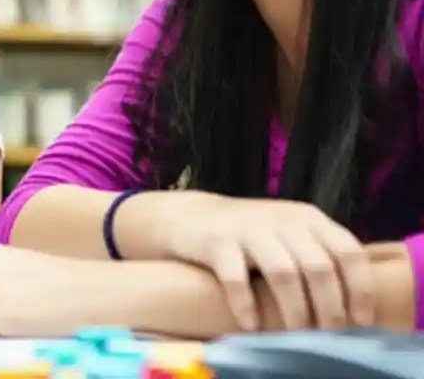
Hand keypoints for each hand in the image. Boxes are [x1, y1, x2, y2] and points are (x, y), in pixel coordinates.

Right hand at [157, 192, 372, 330]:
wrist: (190, 217)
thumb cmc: (250, 235)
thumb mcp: (290, 234)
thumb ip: (318, 255)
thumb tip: (351, 306)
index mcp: (309, 219)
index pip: (348, 252)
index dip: (360, 289)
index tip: (361, 322)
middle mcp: (282, 220)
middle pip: (318, 266)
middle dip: (328, 307)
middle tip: (327, 335)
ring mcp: (248, 229)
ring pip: (283, 273)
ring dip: (294, 310)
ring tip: (295, 335)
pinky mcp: (216, 241)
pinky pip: (235, 277)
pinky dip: (246, 305)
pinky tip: (251, 324)